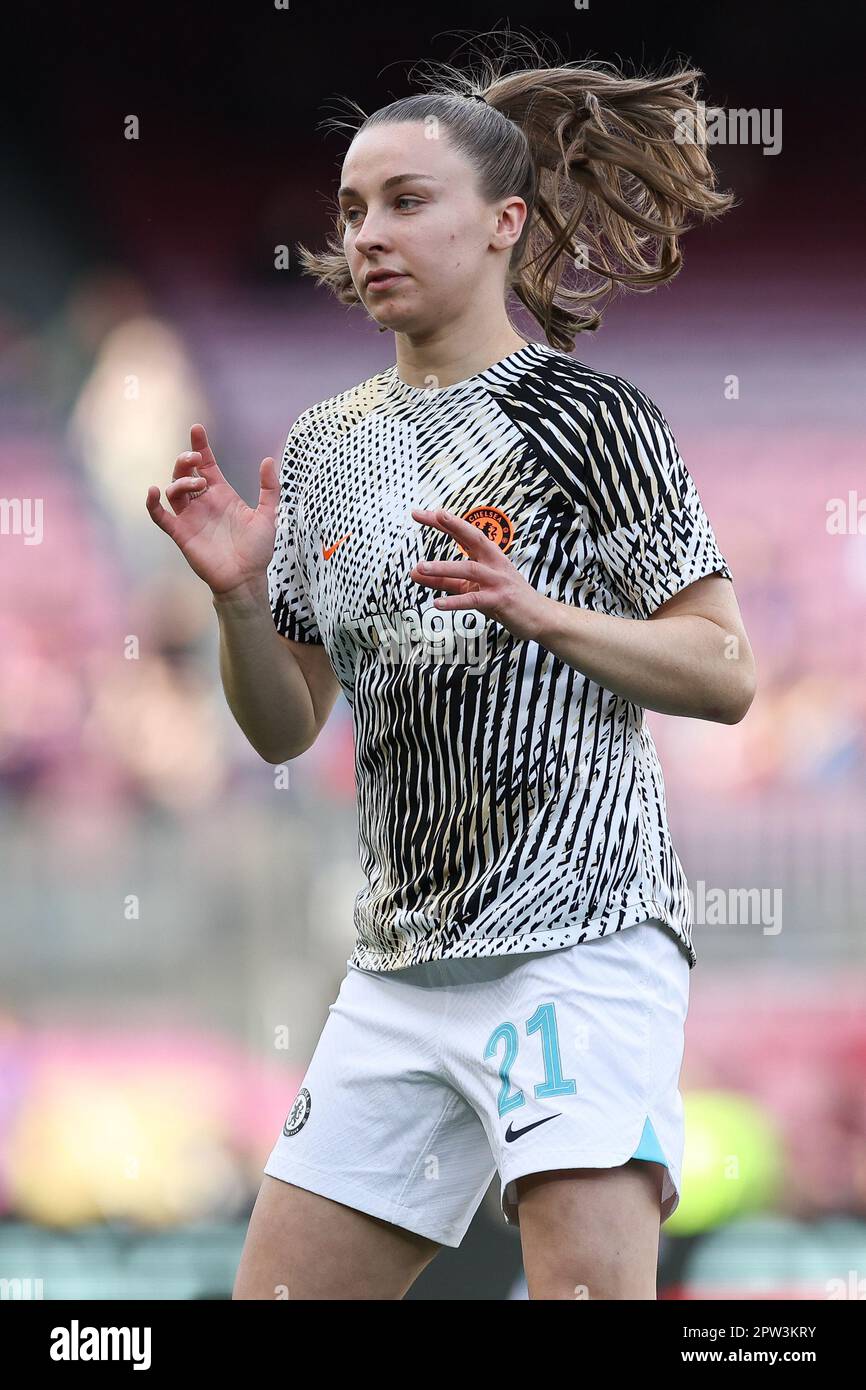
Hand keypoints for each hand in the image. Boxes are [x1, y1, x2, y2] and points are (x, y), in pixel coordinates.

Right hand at [145, 423, 279, 597]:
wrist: (246, 578)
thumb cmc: (257, 549)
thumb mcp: (269, 514)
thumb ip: (270, 488)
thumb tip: (268, 459)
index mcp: (221, 494)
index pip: (206, 464)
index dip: (200, 446)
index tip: (197, 429)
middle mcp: (203, 502)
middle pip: (185, 472)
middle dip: (186, 460)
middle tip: (195, 458)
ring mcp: (190, 517)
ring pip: (174, 489)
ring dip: (181, 481)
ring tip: (198, 485)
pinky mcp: (181, 533)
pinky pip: (160, 516)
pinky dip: (152, 504)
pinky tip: (153, 492)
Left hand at [409, 506, 550, 642]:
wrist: (538, 617)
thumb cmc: (505, 598)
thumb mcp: (470, 587)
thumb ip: (443, 580)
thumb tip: (415, 572)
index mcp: (488, 555)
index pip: (464, 533)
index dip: (444, 522)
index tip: (421, 513)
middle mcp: (494, 563)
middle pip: (474, 538)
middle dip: (454, 525)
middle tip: (434, 515)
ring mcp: (498, 580)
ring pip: (470, 569)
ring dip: (444, 567)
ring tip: (421, 567)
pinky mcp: (500, 600)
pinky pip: (474, 600)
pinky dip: (455, 601)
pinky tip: (438, 603)